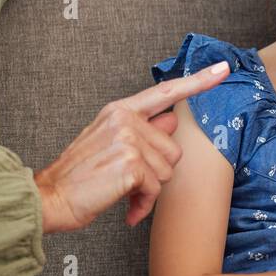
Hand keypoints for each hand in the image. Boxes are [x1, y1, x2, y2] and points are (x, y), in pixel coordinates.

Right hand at [33, 61, 230, 232]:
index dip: (198, 81)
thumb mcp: (110, 143)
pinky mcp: (130, 164)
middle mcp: (125, 119)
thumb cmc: (80, 176)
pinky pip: (154, 189)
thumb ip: (142, 131)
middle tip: (127, 180)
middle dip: (156, 172)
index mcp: (120, 110)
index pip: (166, 92)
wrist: (51, 198)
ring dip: (148, 190)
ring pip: (167, 171)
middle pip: (173, 149)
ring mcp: (128, 139)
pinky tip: (126, 206)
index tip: (224, 69)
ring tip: (122, 191)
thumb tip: (171, 121)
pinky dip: (142, 204)